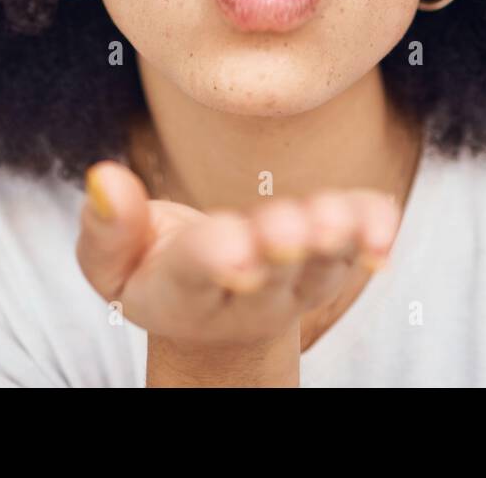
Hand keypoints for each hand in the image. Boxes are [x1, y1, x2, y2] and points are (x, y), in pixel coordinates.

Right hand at [75, 159, 401, 346]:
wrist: (213, 307)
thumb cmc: (152, 268)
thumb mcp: (110, 259)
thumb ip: (106, 226)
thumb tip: (103, 178)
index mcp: (182, 293)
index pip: (196, 273)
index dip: (214, 259)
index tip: (230, 249)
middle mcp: (249, 295)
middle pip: (270, 275)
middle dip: (279, 250)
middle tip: (288, 233)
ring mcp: (296, 281)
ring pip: (321, 265)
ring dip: (333, 242)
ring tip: (338, 224)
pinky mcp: (331, 259)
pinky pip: (358, 247)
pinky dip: (372, 230)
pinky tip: (382, 223)